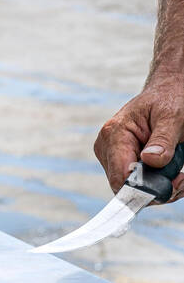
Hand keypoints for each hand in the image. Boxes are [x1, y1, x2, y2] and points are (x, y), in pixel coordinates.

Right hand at [94, 78, 183, 200]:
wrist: (166, 94)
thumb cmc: (169, 100)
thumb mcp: (172, 116)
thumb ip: (163, 139)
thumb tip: (150, 160)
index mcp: (114, 134)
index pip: (121, 176)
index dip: (145, 188)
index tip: (173, 185)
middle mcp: (107, 147)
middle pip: (126, 186)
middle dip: (156, 189)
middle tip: (182, 180)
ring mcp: (111, 156)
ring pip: (132, 189)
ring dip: (159, 188)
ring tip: (179, 175)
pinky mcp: (120, 162)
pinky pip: (136, 183)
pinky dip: (156, 184)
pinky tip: (170, 175)